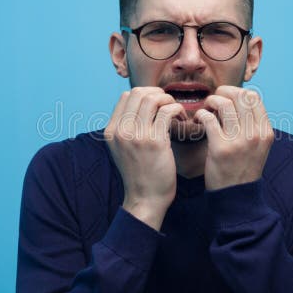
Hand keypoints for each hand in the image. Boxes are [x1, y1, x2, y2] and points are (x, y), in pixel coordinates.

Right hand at [105, 87, 186, 229]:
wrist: (145, 199)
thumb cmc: (139, 174)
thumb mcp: (122, 150)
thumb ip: (126, 129)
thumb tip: (139, 107)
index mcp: (111, 131)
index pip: (126, 96)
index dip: (145, 95)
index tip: (157, 105)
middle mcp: (120, 131)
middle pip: (138, 93)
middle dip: (157, 94)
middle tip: (168, 105)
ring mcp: (136, 135)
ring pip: (153, 99)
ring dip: (168, 100)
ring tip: (175, 111)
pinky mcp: (154, 141)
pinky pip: (167, 111)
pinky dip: (177, 110)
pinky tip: (181, 119)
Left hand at [195, 85, 273, 190]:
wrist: (236, 196)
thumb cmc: (243, 167)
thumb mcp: (258, 146)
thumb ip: (253, 125)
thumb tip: (240, 99)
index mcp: (266, 131)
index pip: (254, 97)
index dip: (238, 92)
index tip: (228, 99)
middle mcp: (255, 134)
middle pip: (240, 96)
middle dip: (224, 92)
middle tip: (214, 101)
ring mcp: (239, 141)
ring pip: (224, 104)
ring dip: (211, 101)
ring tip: (206, 109)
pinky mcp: (220, 148)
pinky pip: (208, 118)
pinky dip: (201, 114)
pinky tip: (199, 120)